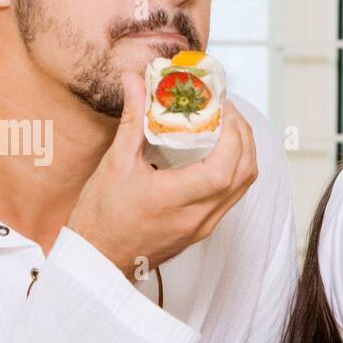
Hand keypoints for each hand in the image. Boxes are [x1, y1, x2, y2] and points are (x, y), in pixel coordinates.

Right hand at [67, 70, 258, 280]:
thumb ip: (132, 121)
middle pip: (243, 174)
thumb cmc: (101, 218)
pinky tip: (218, 153)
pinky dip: (234, 171)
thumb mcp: (114, 164)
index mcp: (174, 200)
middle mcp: (197, 217)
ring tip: (226, 127)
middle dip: (243, 136)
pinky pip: (232, 197)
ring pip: (243, 187)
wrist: (98, 260)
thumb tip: (136, 81)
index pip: (224, 168)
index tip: (222, 108)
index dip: (232, 134)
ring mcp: (203, 226)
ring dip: (243, 153)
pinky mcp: (202, 230)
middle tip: (226, 110)